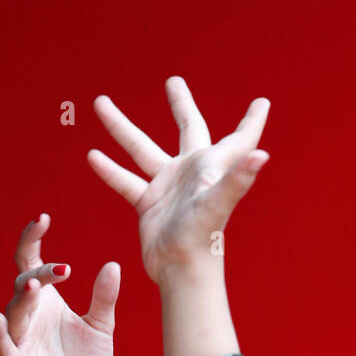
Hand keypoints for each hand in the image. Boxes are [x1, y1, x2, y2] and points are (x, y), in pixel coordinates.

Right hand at [0, 214, 118, 355]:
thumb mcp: (102, 328)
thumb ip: (104, 298)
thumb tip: (113, 265)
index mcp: (45, 300)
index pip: (30, 260)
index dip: (32, 238)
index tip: (44, 218)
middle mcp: (28, 315)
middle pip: (24, 282)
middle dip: (40, 272)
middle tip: (63, 271)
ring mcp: (20, 339)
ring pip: (14, 311)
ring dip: (23, 297)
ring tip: (35, 286)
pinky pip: (4, 346)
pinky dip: (0, 333)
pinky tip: (0, 319)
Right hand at [87, 77, 270, 282]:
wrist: (181, 272)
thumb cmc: (203, 238)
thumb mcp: (218, 202)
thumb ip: (238, 177)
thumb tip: (262, 155)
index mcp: (212, 167)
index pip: (239, 139)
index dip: (252, 122)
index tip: (263, 103)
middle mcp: (191, 173)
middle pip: (187, 128)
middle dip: (181, 105)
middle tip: (173, 82)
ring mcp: (168, 188)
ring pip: (141, 148)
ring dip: (121, 127)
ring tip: (100, 102)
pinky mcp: (149, 205)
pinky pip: (126, 181)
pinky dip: (110, 170)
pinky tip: (92, 156)